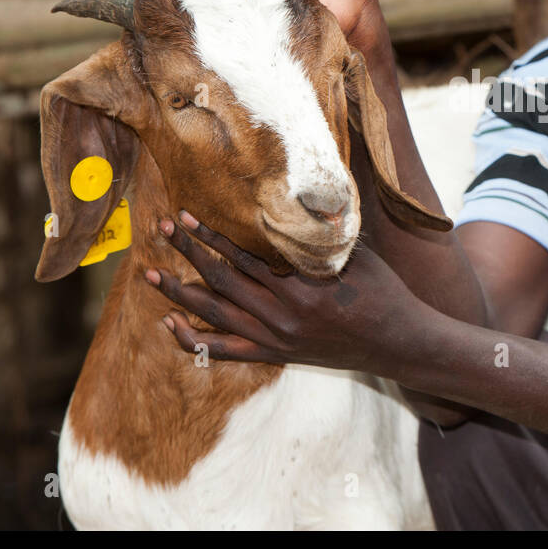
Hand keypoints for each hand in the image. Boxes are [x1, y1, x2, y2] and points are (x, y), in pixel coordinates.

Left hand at [146, 210, 420, 373]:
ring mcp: (277, 339)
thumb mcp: (358, 252)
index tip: (187, 215)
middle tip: (161, 228)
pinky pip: (225, 351)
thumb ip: (324, 231)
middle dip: (188, 253)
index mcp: (303, 286)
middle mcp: (284, 315)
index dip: (213, 235)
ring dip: (180, 293)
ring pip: (216, 315)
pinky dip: (195, 340)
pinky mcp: (276, 355)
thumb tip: (303, 193)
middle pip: (222, 281)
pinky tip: (170, 324)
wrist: (398, 342)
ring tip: (149, 274)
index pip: (244, 256)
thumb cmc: (383, 290)